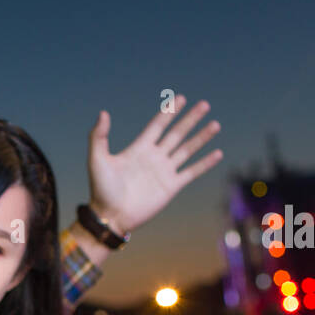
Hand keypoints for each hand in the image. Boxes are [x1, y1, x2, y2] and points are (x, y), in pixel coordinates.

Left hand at [86, 95, 223, 233]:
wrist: (111, 216)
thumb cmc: (101, 189)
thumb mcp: (97, 159)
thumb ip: (98, 136)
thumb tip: (103, 113)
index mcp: (139, 149)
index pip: (158, 125)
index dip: (169, 112)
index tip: (181, 99)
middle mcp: (154, 157)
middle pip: (177, 133)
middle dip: (190, 119)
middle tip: (204, 104)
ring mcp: (164, 172)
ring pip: (187, 149)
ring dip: (201, 137)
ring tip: (215, 124)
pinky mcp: (171, 187)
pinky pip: (192, 172)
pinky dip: (205, 163)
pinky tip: (218, 153)